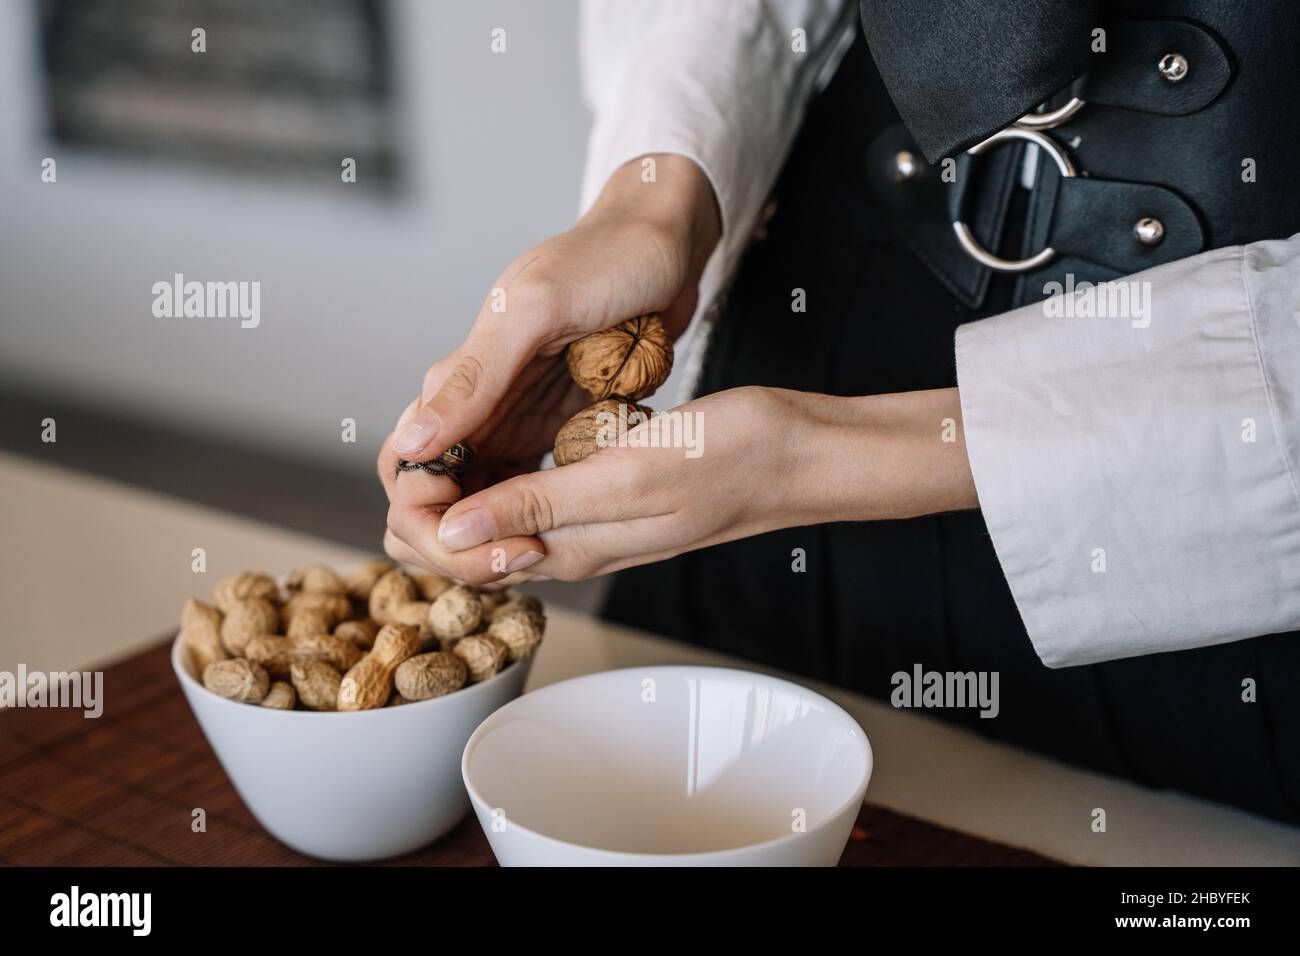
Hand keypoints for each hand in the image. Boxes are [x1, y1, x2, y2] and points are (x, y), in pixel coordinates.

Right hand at [379, 154, 721, 580]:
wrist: (666, 242)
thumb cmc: (606, 260)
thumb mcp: (538, 312)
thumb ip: (475, 379)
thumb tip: (409, 446)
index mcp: (458, 378)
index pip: (405, 470)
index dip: (428, 519)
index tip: (481, 542)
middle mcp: (478, 407)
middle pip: (435, 499)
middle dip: (457, 542)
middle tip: (516, 561)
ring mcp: (518, 422)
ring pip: (478, 503)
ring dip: (493, 539)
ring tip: (539, 558)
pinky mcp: (557, 430)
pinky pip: (527, 489)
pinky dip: (530, 519)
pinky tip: (558, 538)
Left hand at [398, 386, 978, 583]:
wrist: (799, 452)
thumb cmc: (732, 457)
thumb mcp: (628, 476)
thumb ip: (540, 507)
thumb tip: (455, 531)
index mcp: (572, 548)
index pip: (464, 556)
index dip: (419, 518)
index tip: (405, 464)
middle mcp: (573, 544)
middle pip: (471, 545)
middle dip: (425, 506)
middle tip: (411, 448)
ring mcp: (591, 519)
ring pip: (496, 517)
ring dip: (456, 486)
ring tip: (438, 437)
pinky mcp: (606, 491)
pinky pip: (531, 492)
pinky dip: (496, 468)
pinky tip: (488, 432)